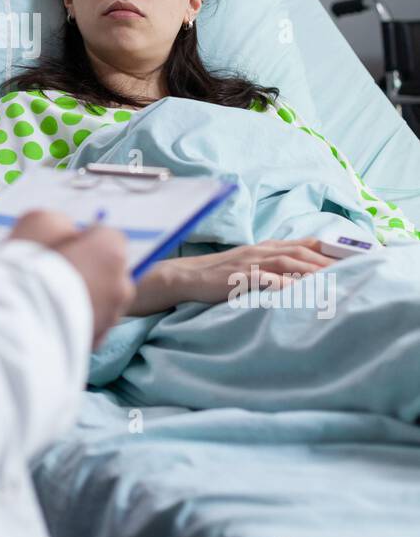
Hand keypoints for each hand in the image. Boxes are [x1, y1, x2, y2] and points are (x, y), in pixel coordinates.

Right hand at [10, 210, 134, 345]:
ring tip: (46, 301)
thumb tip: (66, 232)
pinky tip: (48, 320)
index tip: (61, 247)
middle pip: (107, 271)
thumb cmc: (26, 267)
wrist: (16, 326)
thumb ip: (60, 223)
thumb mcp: (38, 222)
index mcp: (111, 251)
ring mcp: (111, 318)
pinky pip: (88, 326)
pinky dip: (74, 323)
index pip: (107, 237)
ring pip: (99, 301)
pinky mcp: (96, 344)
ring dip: (80, 299)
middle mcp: (121, 285)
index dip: (83, 241)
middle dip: (86, 271)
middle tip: (52, 275)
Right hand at [132, 237, 337, 314]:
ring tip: (332, 280)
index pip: (303, 244)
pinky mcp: (239, 278)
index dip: (327, 249)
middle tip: (350, 271)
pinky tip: (298, 292)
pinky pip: (265, 280)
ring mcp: (249, 263)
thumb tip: (300, 271)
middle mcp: (260, 251)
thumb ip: (272, 263)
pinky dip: (283, 284)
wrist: (185, 277)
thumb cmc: (218, 274)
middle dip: (327, 261)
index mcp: (265, 247)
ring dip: (311, 271)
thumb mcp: (249, 263)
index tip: (351, 257)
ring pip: (287, 263)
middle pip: (301, 253)